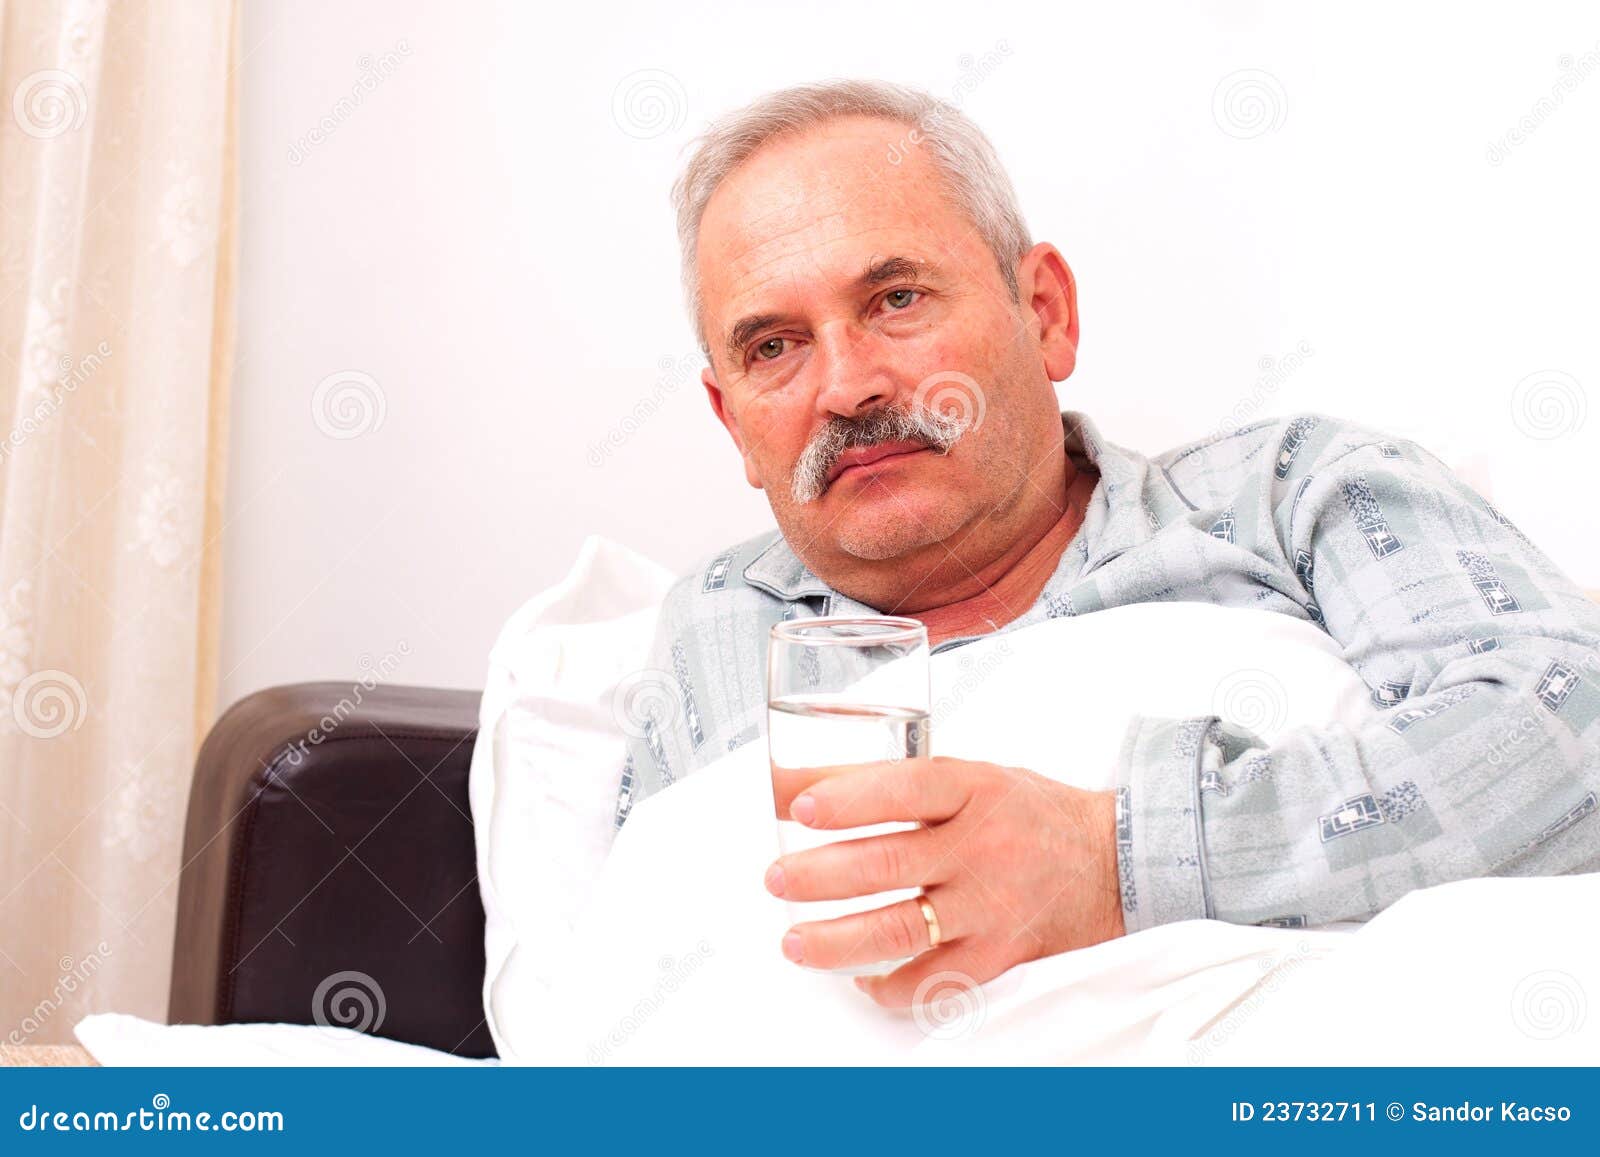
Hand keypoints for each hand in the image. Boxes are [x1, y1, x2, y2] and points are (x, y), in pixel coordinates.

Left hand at [764, 756, 1125, 1007]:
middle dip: (820, 875)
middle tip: (778, 880)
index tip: (801, 806)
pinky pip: (935, 982)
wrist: (1111, 861)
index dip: (850, 797)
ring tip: (795, 940)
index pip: (906, 788)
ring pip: (901, 929)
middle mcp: (982, 846)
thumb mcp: (972, 775)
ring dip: (837, 940)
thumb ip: (899, 781)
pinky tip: (862, 979)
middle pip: (888, 863)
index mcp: (974, 789)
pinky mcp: (997, 953)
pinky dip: (891, 986)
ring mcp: (990, 905)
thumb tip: (803, 785)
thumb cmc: (1029, 813)